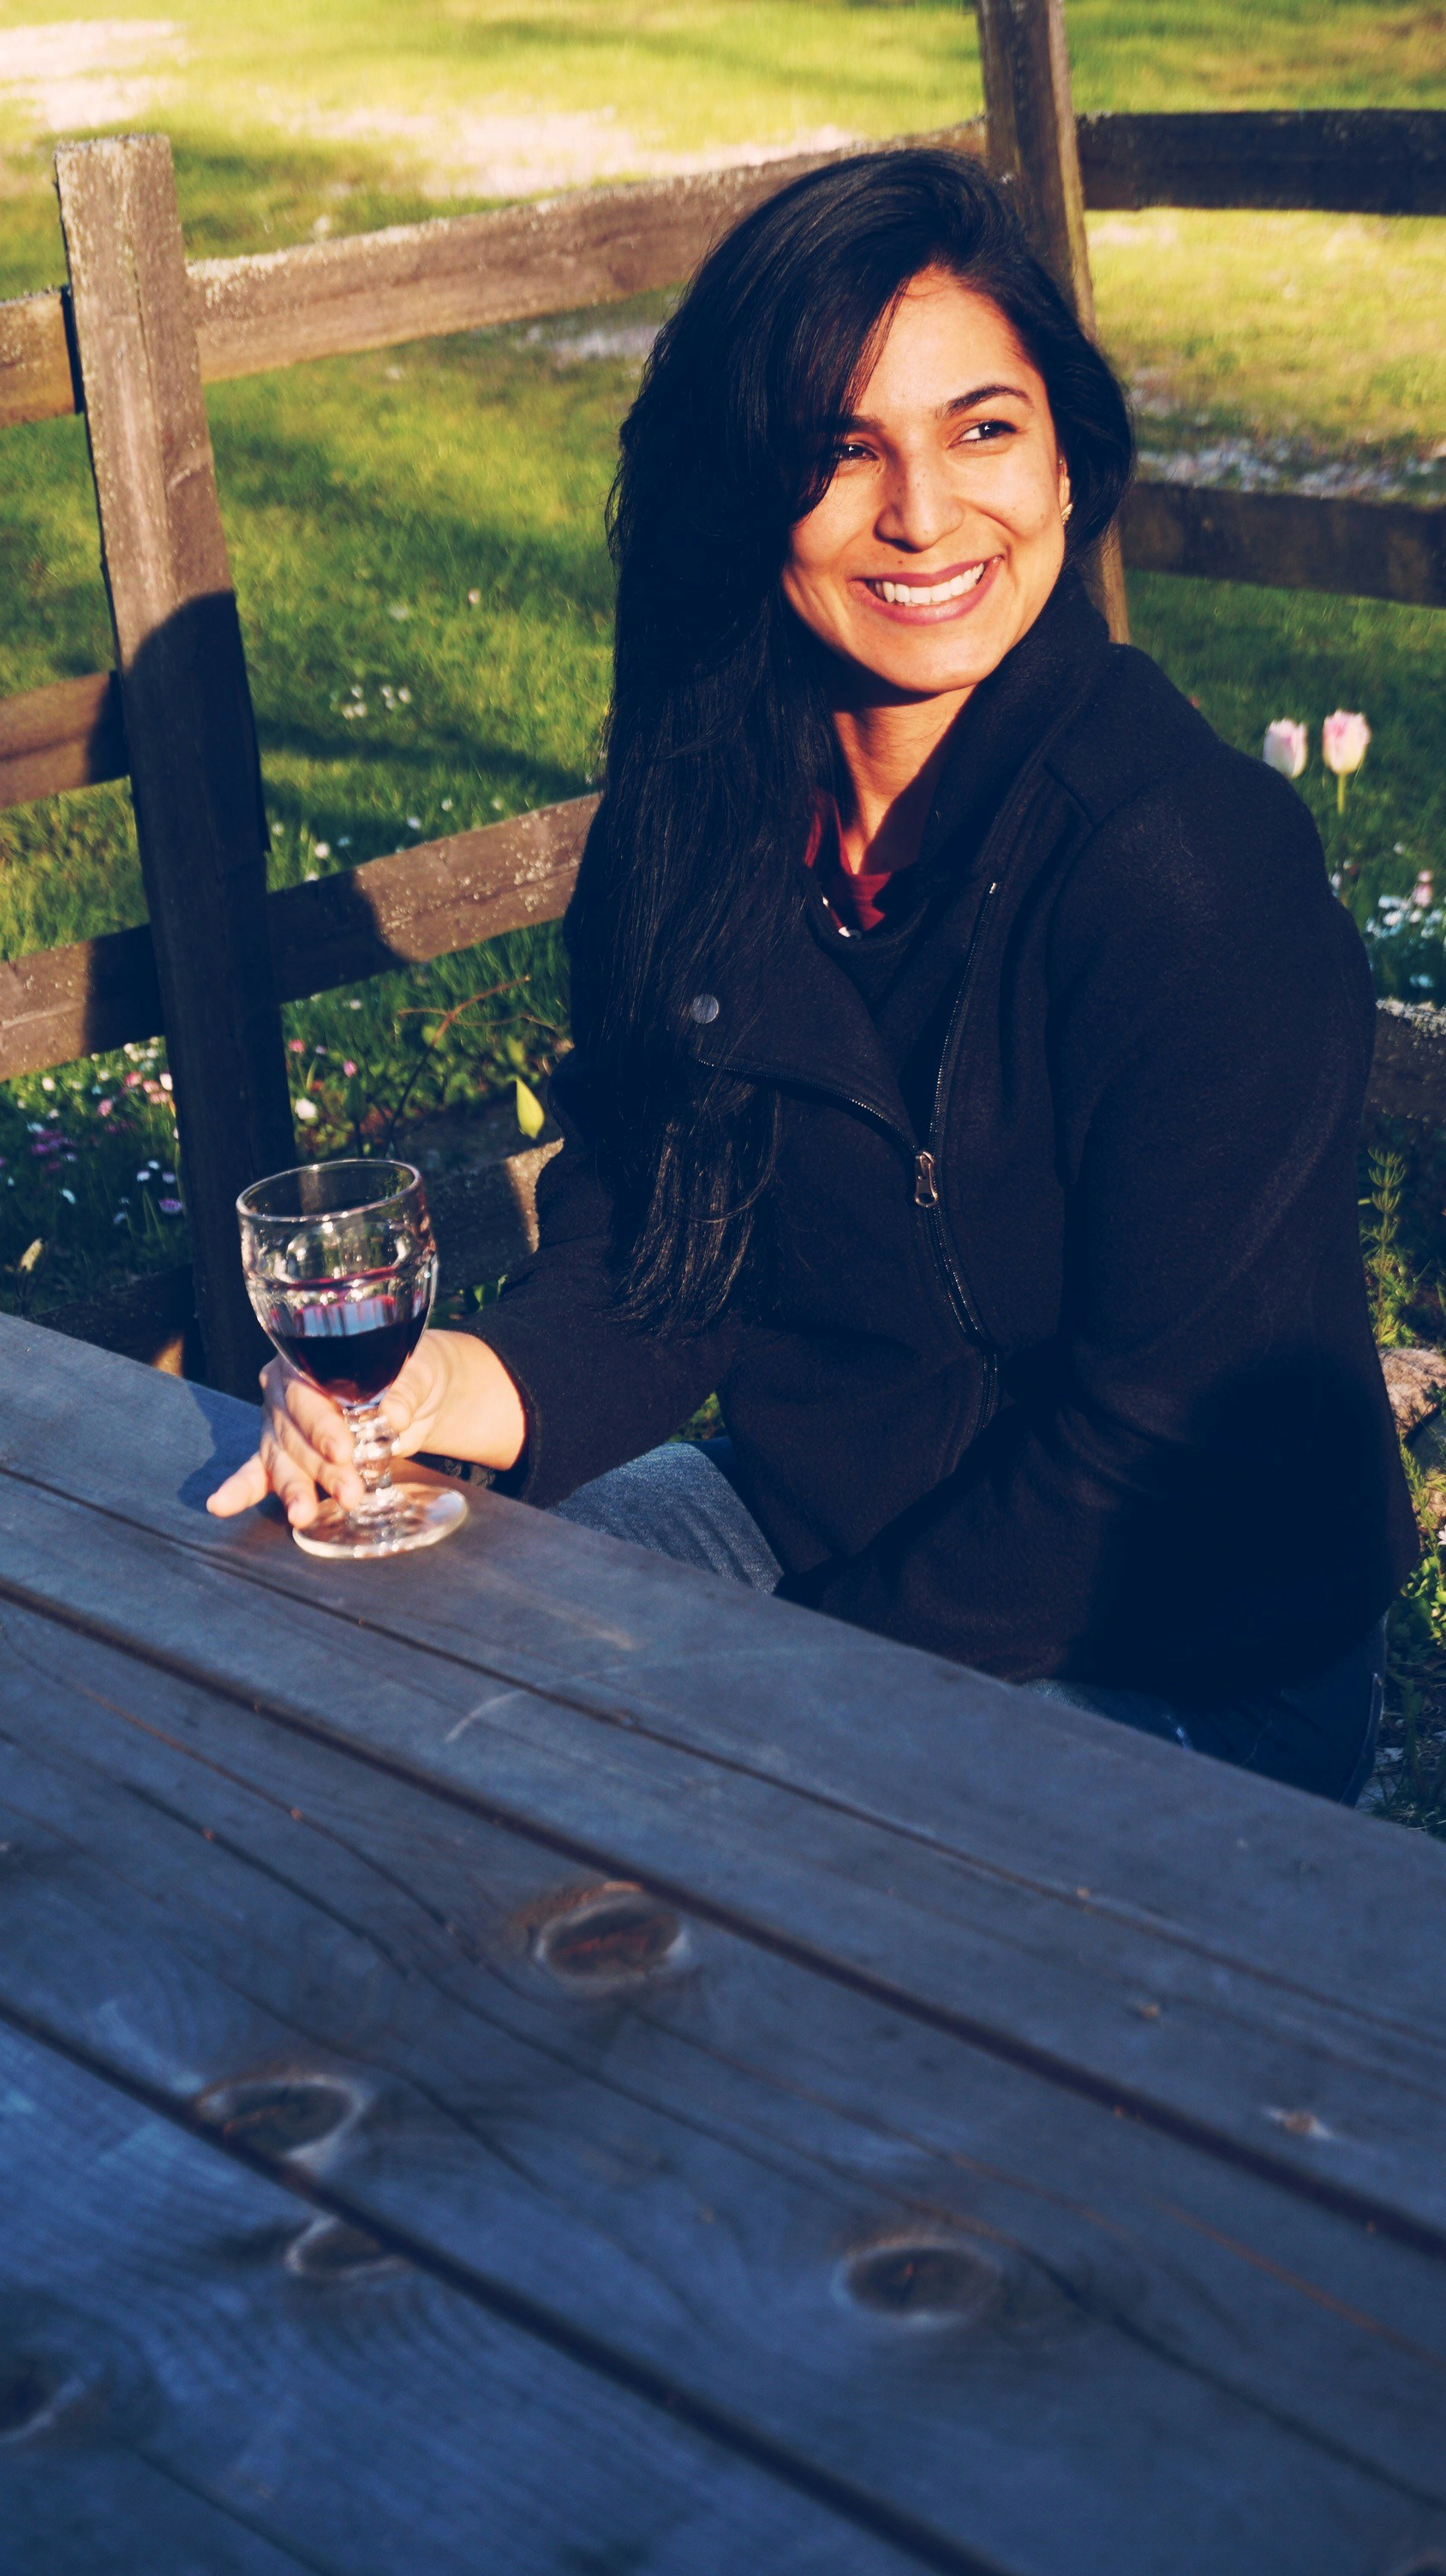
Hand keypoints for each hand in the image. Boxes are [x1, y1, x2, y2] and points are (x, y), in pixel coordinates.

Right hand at [206, 1329, 526, 1527]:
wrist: (417, 1392)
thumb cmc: (413, 1372)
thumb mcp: (420, 1371)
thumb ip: (406, 1389)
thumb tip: (396, 1414)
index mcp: (308, 1359)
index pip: (306, 1394)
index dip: (321, 1425)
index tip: (342, 1451)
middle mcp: (285, 1391)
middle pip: (293, 1432)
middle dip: (320, 1467)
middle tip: (349, 1492)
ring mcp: (279, 1424)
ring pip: (279, 1458)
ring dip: (294, 1489)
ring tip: (303, 1514)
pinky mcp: (283, 1454)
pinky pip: (257, 1471)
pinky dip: (241, 1490)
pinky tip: (220, 1505)